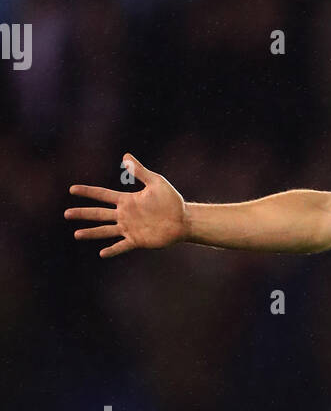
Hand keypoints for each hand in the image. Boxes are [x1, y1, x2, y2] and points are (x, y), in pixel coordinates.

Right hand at [65, 154, 186, 257]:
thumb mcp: (156, 182)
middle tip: (66, 214)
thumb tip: (126, 157)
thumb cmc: (171, 200)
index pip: (103, 195)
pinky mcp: (138, 240)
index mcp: (127, 200)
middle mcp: (124, 214)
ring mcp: (130, 228)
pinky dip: (112, 249)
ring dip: (91, 232)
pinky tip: (101, 253)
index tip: (72, 189)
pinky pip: (122, 245)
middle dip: (82, 213)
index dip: (88, 192)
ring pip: (106, 230)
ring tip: (76, 234)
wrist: (183, 220)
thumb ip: (140, 171)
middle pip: (99, 214)